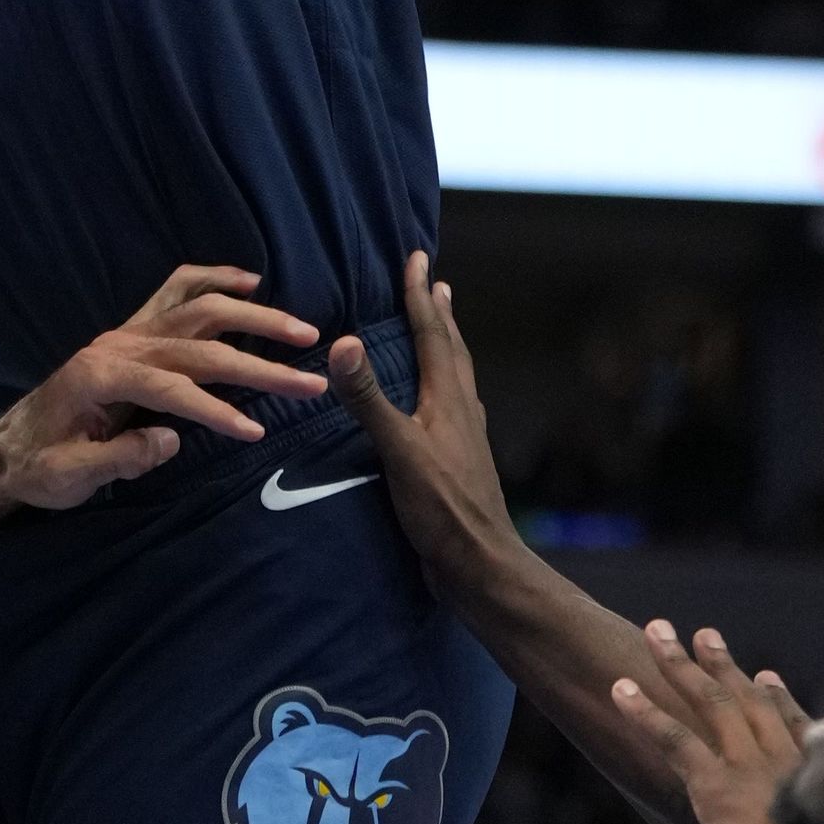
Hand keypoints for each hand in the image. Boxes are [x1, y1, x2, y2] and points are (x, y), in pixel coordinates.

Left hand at [0, 265, 325, 504]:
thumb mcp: (68, 477)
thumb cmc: (38, 467)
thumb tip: (173, 439)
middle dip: (259, 363)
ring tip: (302, 331)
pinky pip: (177, 292)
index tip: (256, 430)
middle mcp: (117, 344)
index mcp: (100, 376)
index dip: (215, 409)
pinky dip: (215, 281)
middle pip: (200, 344)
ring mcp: (126, 332)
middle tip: (309, 384)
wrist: (9, 447)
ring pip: (199, 309)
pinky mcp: (132, 332)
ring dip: (254, 317)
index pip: (171, 389)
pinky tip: (250, 283)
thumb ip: (118, 459)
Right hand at [329, 253, 518, 597]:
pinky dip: (437, 384)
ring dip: (443, 346)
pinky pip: (448, 405)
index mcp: (448, 399)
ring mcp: (463, 437)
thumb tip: (343, 343)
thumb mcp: (398, 450)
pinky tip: (432, 401)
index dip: (420, 296)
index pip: (433, 334)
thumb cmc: (443, 507)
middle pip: (451, 349)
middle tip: (434, 281)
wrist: (480, 565)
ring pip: (454, 377)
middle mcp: (460, 410)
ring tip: (438, 327)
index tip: (416, 257)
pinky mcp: (457, 462)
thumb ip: (370, 399)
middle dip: (439, 313)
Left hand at [606, 620, 816, 823]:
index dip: (777, 697)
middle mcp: (782, 757)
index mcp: (815, 772)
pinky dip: (644, 710)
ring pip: (709, 702)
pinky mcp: (716, 785)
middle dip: (722, 663)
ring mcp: (746, 766)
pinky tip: (619, 689)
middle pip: (748, 698)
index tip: (766, 676)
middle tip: (703, 634)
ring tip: (656, 632)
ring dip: (678, 663)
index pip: (793, 723)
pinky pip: (673, 737)